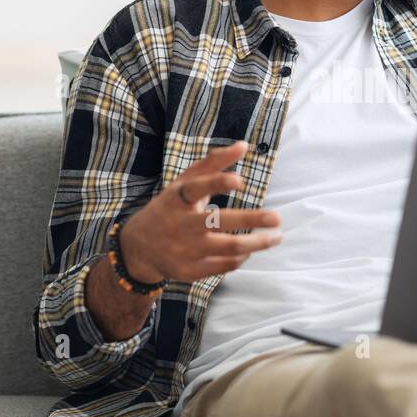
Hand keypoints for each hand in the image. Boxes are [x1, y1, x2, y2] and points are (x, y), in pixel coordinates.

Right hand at [119, 140, 281, 282]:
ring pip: (228, 247)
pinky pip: (225, 265)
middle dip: (251, 220)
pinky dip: (242, 257)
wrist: (139, 250)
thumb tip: (244, 145)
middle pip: (219, 222)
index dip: (217, 183)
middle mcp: (179, 224)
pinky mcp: (190, 271)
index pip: (196, 188)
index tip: (240, 181)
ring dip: (257, 243)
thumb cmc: (170, 208)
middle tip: (277, 218)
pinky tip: (251, 249)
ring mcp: (184, 250)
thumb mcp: (184, 184)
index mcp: (177, 198)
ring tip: (276, 236)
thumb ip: (213, 163)